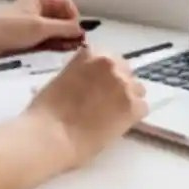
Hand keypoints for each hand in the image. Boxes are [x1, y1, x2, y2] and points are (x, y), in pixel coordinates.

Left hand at [0, 0, 85, 54]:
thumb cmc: (9, 29)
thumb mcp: (41, 28)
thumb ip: (63, 28)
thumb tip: (81, 30)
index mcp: (40, 0)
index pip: (65, 2)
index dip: (73, 15)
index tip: (76, 30)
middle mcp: (36, 9)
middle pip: (60, 16)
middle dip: (69, 29)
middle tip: (76, 44)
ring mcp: (30, 23)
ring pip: (53, 29)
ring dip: (62, 38)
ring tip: (67, 50)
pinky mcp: (24, 37)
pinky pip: (44, 39)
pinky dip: (52, 44)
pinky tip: (55, 52)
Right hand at [24, 47, 148, 169]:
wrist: (50, 135)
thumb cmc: (46, 110)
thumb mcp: (61, 78)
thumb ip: (80, 73)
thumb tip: (89, 81)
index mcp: (91, 53)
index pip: (108, 58)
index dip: (104, 74)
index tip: (98, 86)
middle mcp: (111, 64)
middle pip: (126, 71)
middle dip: (118, 84)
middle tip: (106, 101)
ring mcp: (124, 85)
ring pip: (137, 89)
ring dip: (127, 99)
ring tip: (112, 115)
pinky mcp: (133, 107)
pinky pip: (142, 108)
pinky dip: (133, 116)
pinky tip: (118, 125)